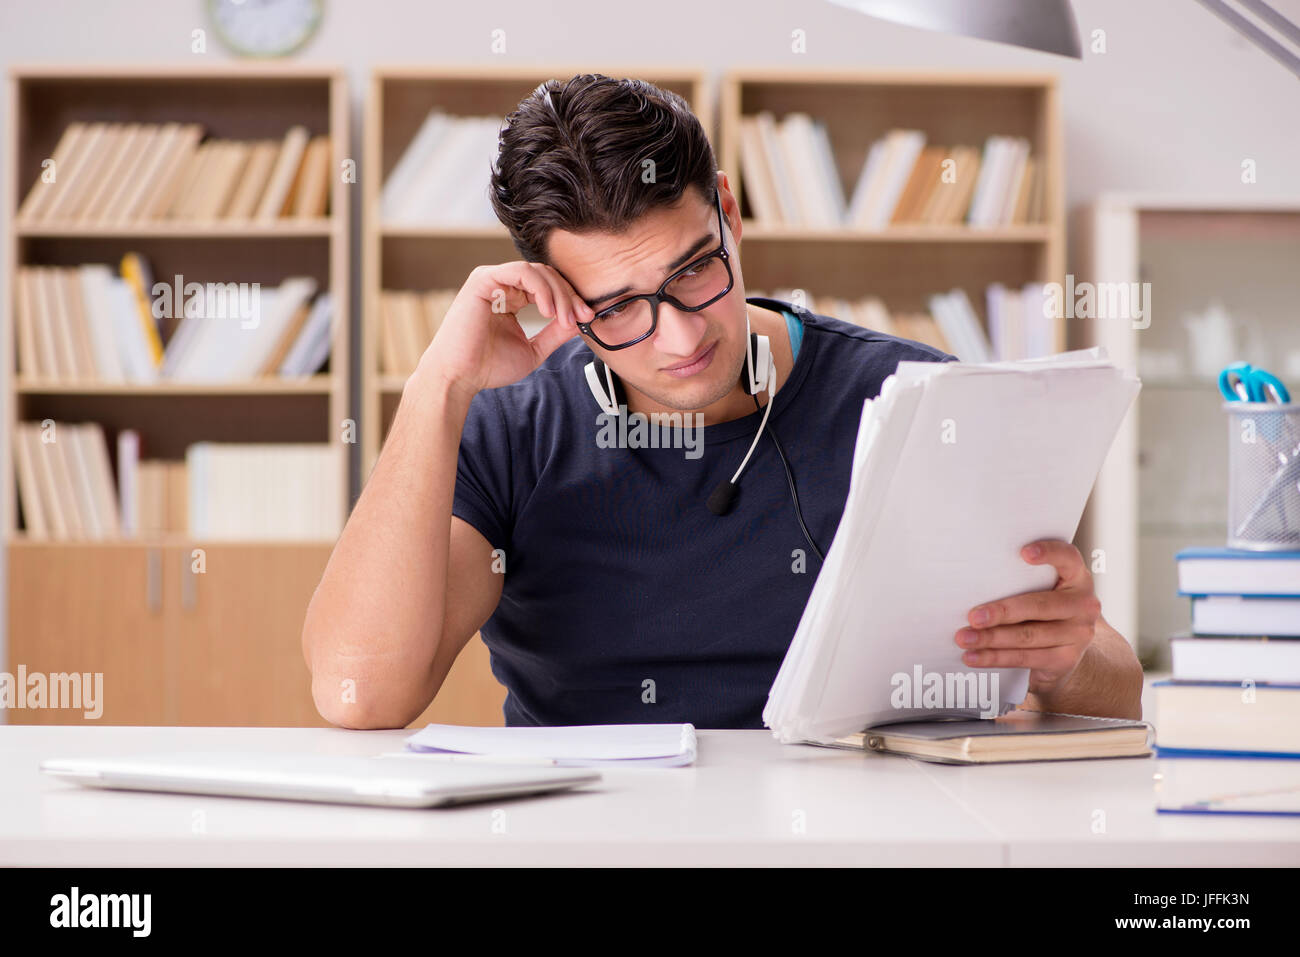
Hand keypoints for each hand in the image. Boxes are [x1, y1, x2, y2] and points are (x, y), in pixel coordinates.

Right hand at [416, 261, 594, 401]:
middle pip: (547, 276)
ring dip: (558, 294)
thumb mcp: (534, 349)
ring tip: (564, 318)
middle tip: (582, 316)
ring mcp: (492, 279)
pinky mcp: (483, 279)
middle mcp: (502, 285)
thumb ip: (555, 334)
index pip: (549, 287)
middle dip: (569, 296)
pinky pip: (522, 272)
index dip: (571, 300)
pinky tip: (548, 310)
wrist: (459, 377)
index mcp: (512, 297)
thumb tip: (581, 320)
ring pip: (538, 272)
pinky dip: (541, 288)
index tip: (587, 318)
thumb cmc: (488, 367)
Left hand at [953, 539, 1101, 697]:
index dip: (1049, 553)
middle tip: (973, 617)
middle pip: (1039, 606)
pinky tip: (973, 656)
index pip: (1068, 557)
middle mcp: (1083, 604)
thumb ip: (1021, 581)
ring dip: (991, 638)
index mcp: (1076, 577)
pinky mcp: (1066, 659)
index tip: (1024, 552)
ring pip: (1028, 636)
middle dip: (1002, 612)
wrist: (1068, 648)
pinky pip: (1025, 658)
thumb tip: (971, 582)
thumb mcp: (1043, 590)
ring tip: (964, 638)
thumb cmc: (1043, 609)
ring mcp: (1078, 634)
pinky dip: (994, 657)